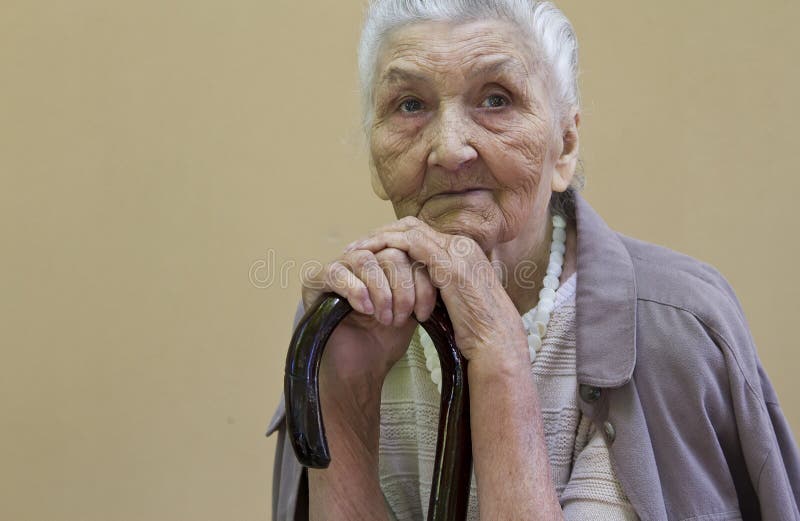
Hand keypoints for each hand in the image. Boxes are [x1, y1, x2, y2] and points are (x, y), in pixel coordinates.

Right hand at [301, 238, 437, 389]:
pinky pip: (336, 272)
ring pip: (366, 260)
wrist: (359, 369)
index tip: (424, 313)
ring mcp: (338, 267)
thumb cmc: (384, 340)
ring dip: (381, 292)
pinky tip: (364, 310)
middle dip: (403, 289)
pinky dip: (355, 290)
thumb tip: (443, 267)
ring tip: (383, 318)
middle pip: (391, 253)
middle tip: (401, 318)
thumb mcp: (412, 309)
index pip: (411, 253)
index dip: (422, 281)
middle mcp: (363, 259)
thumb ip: (422, 285)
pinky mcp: (316, 281)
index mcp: (388, 262)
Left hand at [344, 216, 527, 364]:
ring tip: (355, 251)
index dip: (394, 239)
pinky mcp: (449, 264)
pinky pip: (410, 245)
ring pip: (408, 230)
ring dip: (378, 238)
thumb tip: (415, 288)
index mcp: (466, 252)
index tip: (371, 251)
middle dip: (382, 233)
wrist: (497, 345)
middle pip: (413, 226)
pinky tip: (368, 256)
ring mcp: (457, 251)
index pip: (422, 234)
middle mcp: (462, 245)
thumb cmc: (479, 333)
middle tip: (356, 246)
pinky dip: (386, 247)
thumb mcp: (457, 302)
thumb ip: (439, 288)